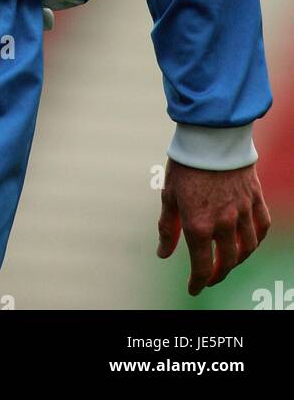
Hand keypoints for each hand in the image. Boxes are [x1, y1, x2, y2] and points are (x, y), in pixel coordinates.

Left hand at [157, 157, 270, 294]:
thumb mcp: (169, 196)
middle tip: (210, 277)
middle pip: (227, 262)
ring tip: (228, 262)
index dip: (198, 283)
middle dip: (218, 274)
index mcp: (198, 225)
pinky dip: (256, 240)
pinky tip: (249, 242)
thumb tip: (163, 253)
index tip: (194, 289)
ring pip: (247, 249)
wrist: (210, 135)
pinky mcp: (255, 199)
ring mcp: (242, 212)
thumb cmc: (185, 164)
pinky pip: (261, 228)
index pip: (202, 267)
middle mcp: (223, 224)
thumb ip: (168, 228)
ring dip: (237, 260)